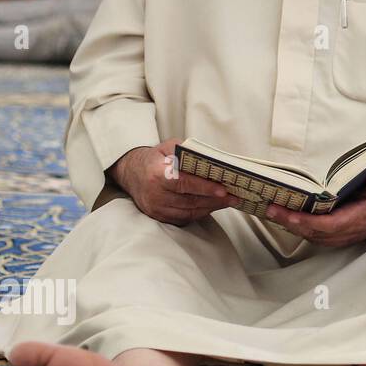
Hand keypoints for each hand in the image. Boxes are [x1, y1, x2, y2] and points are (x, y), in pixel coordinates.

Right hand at [109, 138, 239, 224]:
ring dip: (211, 207)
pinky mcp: (158, 217)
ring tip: (229, 202)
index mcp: (157, 175)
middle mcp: (155, 195)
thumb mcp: (168, 147)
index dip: (205, 187)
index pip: (184, 183)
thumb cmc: (155, 158)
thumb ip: (188, 152)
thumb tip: (212, 160)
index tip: (223, 190)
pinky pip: (184, 218)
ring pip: (189, 212)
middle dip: (215, 200)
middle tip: (234, 197)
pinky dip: (201, 213)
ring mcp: (156, 208)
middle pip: (190, 201)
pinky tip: (213, 206)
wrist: (131, 173)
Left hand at [264, 172, 365, 248]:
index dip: (308, 221)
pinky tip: (282, 216)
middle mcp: (343, 232)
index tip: (290, 213)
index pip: (328, 225)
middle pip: (312, 231)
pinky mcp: (331, 234)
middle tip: (269, 208)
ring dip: (289, 224)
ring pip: (308, 234)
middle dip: (289, 221)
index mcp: (356, 220)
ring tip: (270, 210)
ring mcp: (337, 236)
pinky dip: (295, 225)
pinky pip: (309, 233)